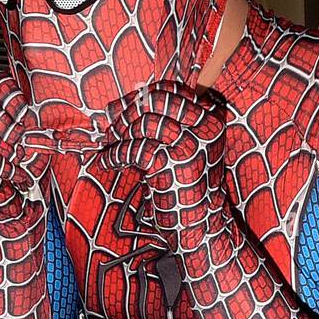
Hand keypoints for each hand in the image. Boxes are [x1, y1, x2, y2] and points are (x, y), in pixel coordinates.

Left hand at [102, 80, 227, 252]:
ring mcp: (190, 145)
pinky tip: (106, 163)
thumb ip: (171, 124)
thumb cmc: (190, 188)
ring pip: (144, 121)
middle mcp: (205, 128)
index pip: (174, 91)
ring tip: (107, 145)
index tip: (121, 106)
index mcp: (213, 120)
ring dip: (119, 132)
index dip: (142, 95)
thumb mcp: (189, 149)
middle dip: (128, 109)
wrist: (202, 228)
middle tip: (111, 123)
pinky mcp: (171, 164)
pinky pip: (133, 149)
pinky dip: (113, 155)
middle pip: (157, 99)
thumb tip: (134, 95)